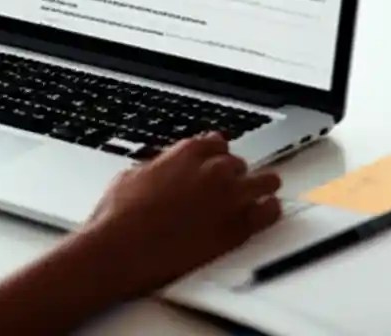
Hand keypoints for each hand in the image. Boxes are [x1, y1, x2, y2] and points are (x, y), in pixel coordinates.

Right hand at [81, 132, 282, 296]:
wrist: (121, 248)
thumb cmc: (119, 216)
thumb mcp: (132, 175)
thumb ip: (158, 168)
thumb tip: (159, 171)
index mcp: (188, 152)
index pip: (217, 142)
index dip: (215, 156)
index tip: (214, 164)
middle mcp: (214, 170)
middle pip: (240, 164)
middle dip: (232, 176)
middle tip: (224, 191)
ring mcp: (230, 198)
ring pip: (266, 181)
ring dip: (259, 188)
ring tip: (256, 197)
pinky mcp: (238, 228)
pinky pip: (271, 212)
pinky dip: (269, 211)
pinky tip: (264, 214)